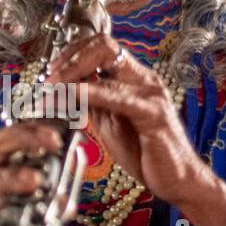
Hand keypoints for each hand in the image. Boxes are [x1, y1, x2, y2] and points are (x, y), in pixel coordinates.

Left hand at [45, 35, 225, 225]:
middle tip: (47, 76)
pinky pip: (116, 95)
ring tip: (50, 86)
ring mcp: (150, 93)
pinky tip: (72, 95)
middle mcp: (144, 79)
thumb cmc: (145, 154)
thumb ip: (92, 104)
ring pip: (107, 63)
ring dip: (72, 74)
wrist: (177, 181)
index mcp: (135, 79)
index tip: (51, 70)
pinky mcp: (152, 113)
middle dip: (70, 56)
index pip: (101, 46)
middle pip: (104, 45)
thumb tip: (63, 91)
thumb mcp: (109, 123)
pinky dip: (90, 92)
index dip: (72, 52)